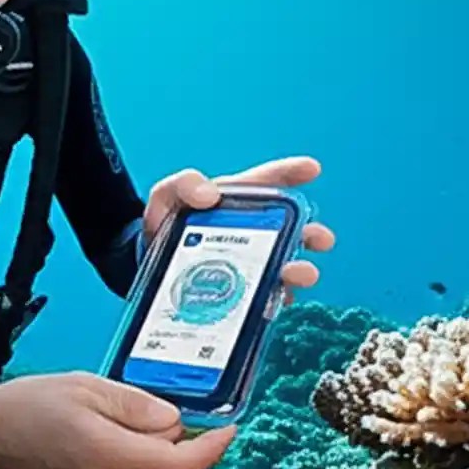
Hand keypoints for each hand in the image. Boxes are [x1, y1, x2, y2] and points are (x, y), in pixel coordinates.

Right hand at [0, 372, 234, 468]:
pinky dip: (130, 456)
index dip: (210, 452)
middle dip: (175, 441)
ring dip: (147, 446)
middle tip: (161, 407)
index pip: (177, 467)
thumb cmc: (34, 401)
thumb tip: (176, 422)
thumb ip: (138, 405)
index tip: (229, 431)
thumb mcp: (90, 386)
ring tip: (112, 413)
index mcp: (106, 455)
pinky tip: (105, 431)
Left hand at [143, 155, 335, 303]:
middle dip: (311, 234)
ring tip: (299, 274)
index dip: (290, 173)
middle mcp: (250, 232)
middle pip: (289, 230)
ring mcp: (248, 263)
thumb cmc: (162, 225)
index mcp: (235, 202)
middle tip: (322, 239)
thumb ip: (184, 184)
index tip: (313, 169)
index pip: (267, 182)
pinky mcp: (240, 293)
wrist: (147, 266)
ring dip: (297, 270)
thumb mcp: (166, 196)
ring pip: (282, 266)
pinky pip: (263, 297)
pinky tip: (274, 299)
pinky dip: (273, 300)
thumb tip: (210, 194)